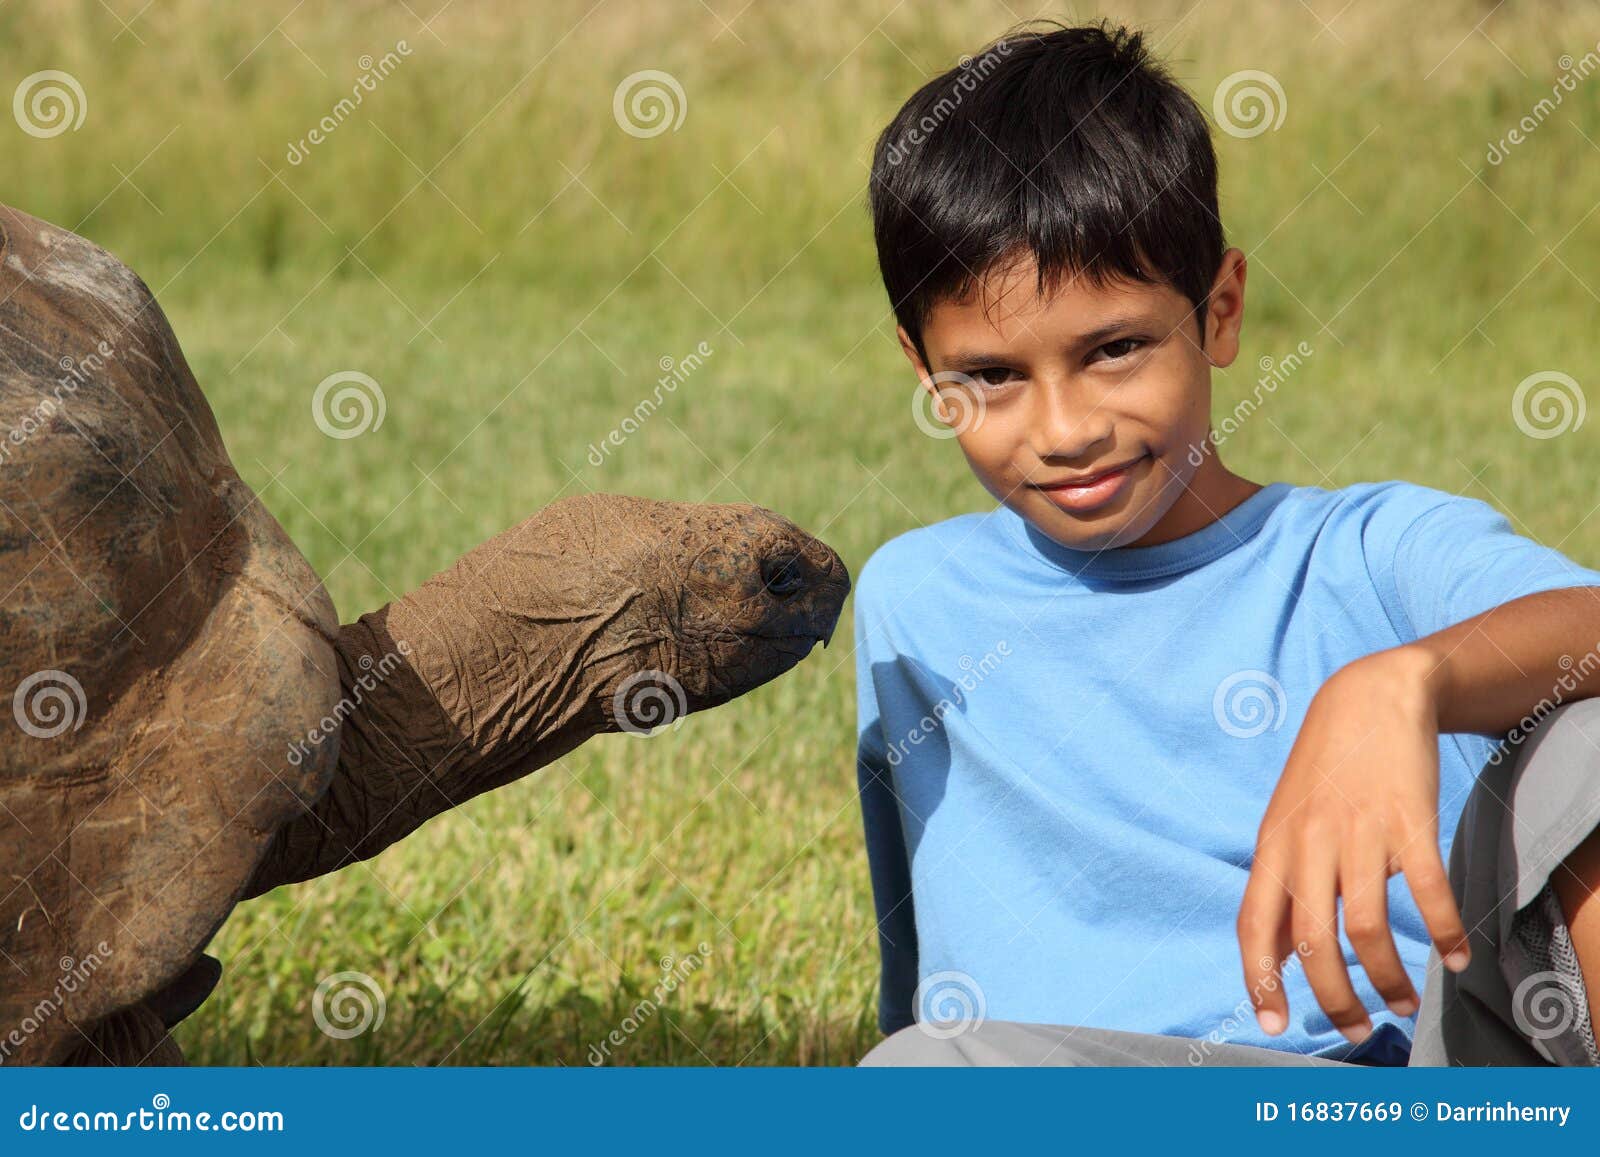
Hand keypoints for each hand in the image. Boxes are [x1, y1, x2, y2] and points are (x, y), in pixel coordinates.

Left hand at [1236, 647, 1470, 1043]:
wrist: (1368, 696)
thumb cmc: (1324, 769)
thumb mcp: (1285, 821)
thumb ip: (1282, 880)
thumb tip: (1276, 950)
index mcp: (1272, 846)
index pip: (1253, 925)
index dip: (1260, 979)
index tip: (1273, 1024)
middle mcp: (1309, 842)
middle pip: (1312, 939)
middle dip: (1334, 998)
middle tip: (1358, 1030)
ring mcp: (1359, 831)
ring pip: (1367, 927)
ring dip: (1388, 977)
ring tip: (1404, 1002)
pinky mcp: (1409, 820)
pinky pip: (1428, 892)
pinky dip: (1445, 932)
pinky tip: (1457, 957)